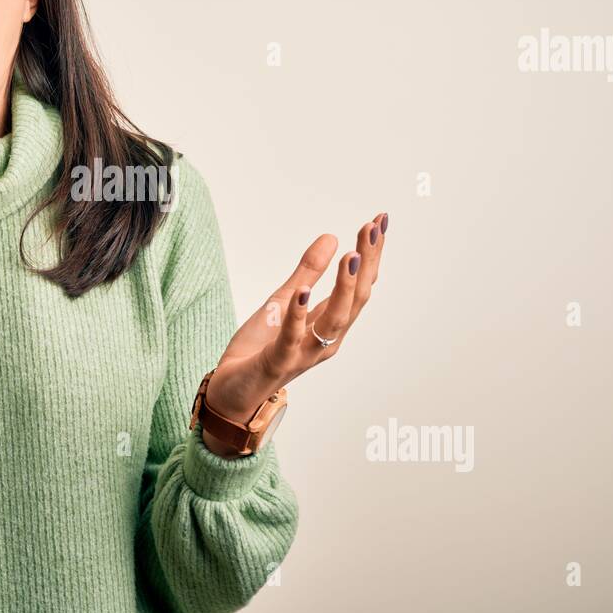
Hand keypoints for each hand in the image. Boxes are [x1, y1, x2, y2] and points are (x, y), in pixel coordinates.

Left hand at [200, 212, 388, 457]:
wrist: (232, 393)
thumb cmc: (260, 349)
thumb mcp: (282, 300)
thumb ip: (306, 272)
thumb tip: (331, 237)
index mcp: (330, 323)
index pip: (359, 285)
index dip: (372, 253)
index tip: (379, 220)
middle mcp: (326, 340)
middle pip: (355, 298)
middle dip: (367, 262)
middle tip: (373, 227)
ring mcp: (304, 353)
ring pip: (334, 320)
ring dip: (344, 287)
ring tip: (351, 255)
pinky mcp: (277, 363)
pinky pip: (290, 338)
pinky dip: (297, 315)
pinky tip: (302, 291)